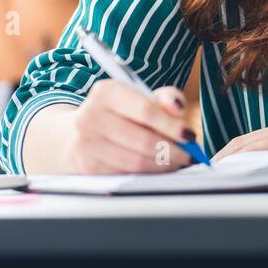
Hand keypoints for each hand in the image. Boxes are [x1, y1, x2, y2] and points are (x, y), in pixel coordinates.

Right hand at [60, 80, 193, 173]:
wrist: (78, 131)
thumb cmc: (120, 113)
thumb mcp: (141, 97)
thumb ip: (165, 98)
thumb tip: (178, 108)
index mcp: (107, 92)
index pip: (146, 110)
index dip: (172, 125)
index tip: (189, 135)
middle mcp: (90, 116)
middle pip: (143, 140)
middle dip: (173, 151)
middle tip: (189, 155)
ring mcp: (85, 143)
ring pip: (136, 162)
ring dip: (163, 166)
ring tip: (177, 162)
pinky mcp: (86, 166)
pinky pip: (125, 175)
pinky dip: (147, 174)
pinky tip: (156, 168)